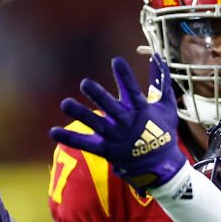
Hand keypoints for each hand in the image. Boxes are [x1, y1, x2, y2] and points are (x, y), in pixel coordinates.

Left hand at [51, 55, 185, 189]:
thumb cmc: (163, 132)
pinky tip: (53, 131)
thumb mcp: (167, 106)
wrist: (161, 164)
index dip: (124, 75)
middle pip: (109, 106)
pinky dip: (69, 138)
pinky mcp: (106, 150)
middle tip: (85, 83)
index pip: (131, 89)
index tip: (116, 61)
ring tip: (65, 104)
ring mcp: (115, 136)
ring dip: (80, 113)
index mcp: (140, 108)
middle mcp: (125, 121)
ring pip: (95, 123)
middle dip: (97, 95)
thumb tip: (156, 57)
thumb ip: (161, 82)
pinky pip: (85, 144)